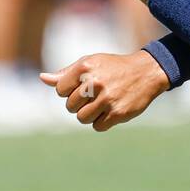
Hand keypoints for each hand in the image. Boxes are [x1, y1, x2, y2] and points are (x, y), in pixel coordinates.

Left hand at [40, 49, 169, 130]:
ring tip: (101, 104)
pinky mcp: (118, 113)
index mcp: (85, 68)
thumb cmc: (113, 67)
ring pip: (82, 118)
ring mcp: (107, 99)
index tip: (82, 87)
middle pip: (70, 107)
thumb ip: (65, 74)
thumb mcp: (90, 63)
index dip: (69, 91)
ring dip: (90, 115)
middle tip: (93, 96)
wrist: (146, 72)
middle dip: (79, 104)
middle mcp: (95, 82)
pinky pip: (98, 127)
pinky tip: (110, 111)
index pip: (60, 90)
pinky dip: (102, 122)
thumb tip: (42, 78)